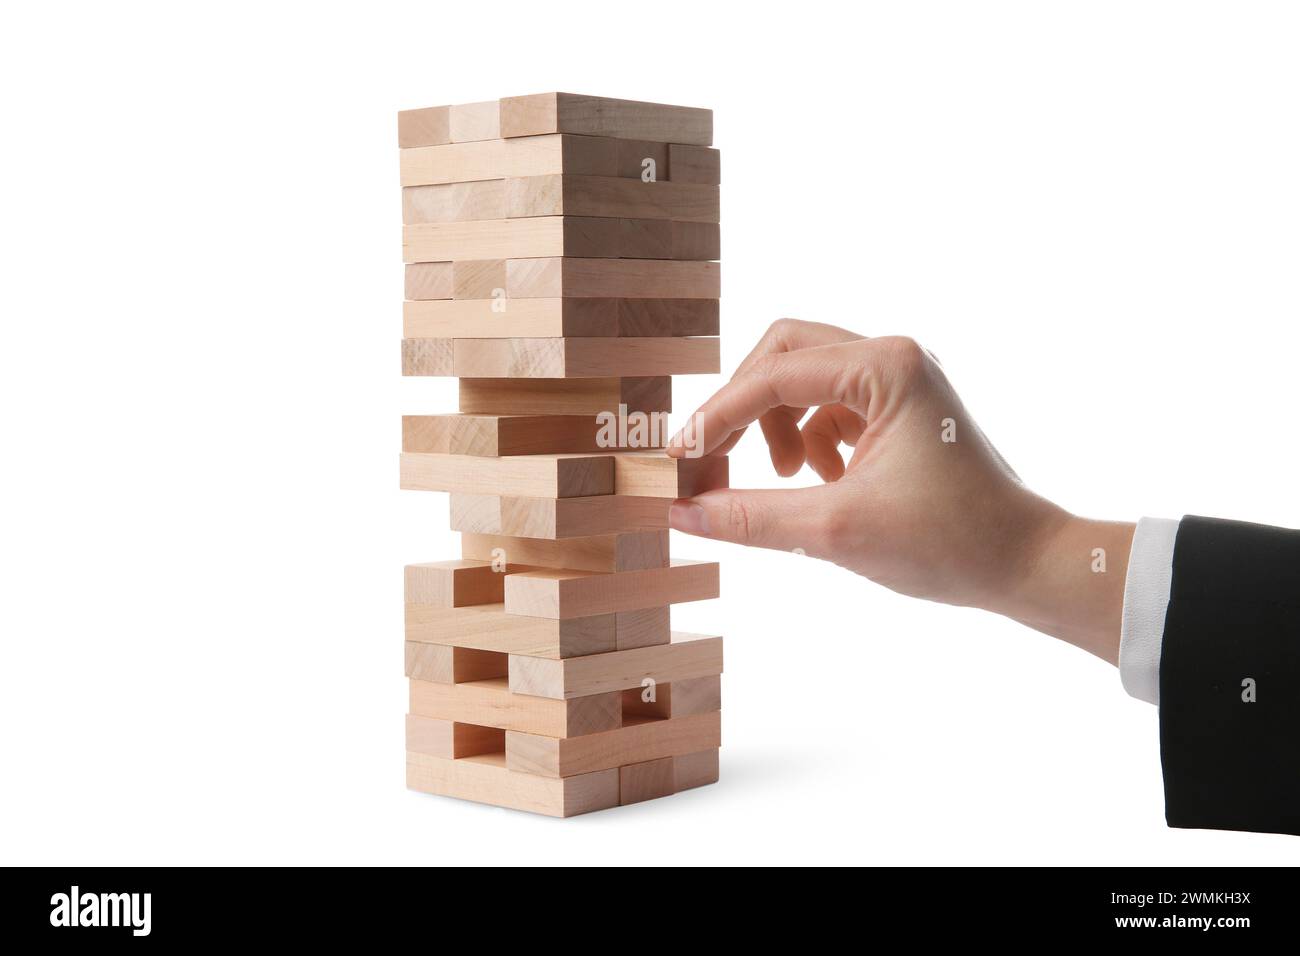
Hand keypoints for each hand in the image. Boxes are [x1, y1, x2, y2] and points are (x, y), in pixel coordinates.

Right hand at [666, 320, 1133, 662]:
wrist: (1027, 564)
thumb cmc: (950, 543)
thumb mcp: (834, 532)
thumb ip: (748, 517)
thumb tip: (679, 512)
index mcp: (886, 367)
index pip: (773, 377)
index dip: (717, 418)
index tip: (678, 459)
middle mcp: (894, 356)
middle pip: (782, 354)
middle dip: (743, 407)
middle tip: (717, 462)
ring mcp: (900, 379)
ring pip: (802, 378)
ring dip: (776, 423)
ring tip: (786, 479)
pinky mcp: (900, 407)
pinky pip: (828, 404)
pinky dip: (808, 438)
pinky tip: (821, 481)